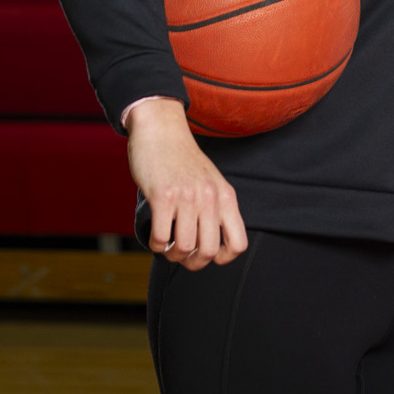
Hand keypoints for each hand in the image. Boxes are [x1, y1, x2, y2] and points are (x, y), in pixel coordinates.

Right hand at [127, 98, 246, 270]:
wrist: (162, 131)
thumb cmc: (183, 161)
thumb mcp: (211, 183)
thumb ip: (215, 209)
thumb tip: (210, 246)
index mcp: (227, 197)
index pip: (238, 243)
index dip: (223, 258)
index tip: (208, 255)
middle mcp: (211, 198)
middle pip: (208, 251)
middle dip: (192, 262)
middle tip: (181, 256)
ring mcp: (188, 197)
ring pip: (185, 248)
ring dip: (172, 255)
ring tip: (167, 248)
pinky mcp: (163, 196)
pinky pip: (162, 236)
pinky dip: (157, 245)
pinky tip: (156, 239)